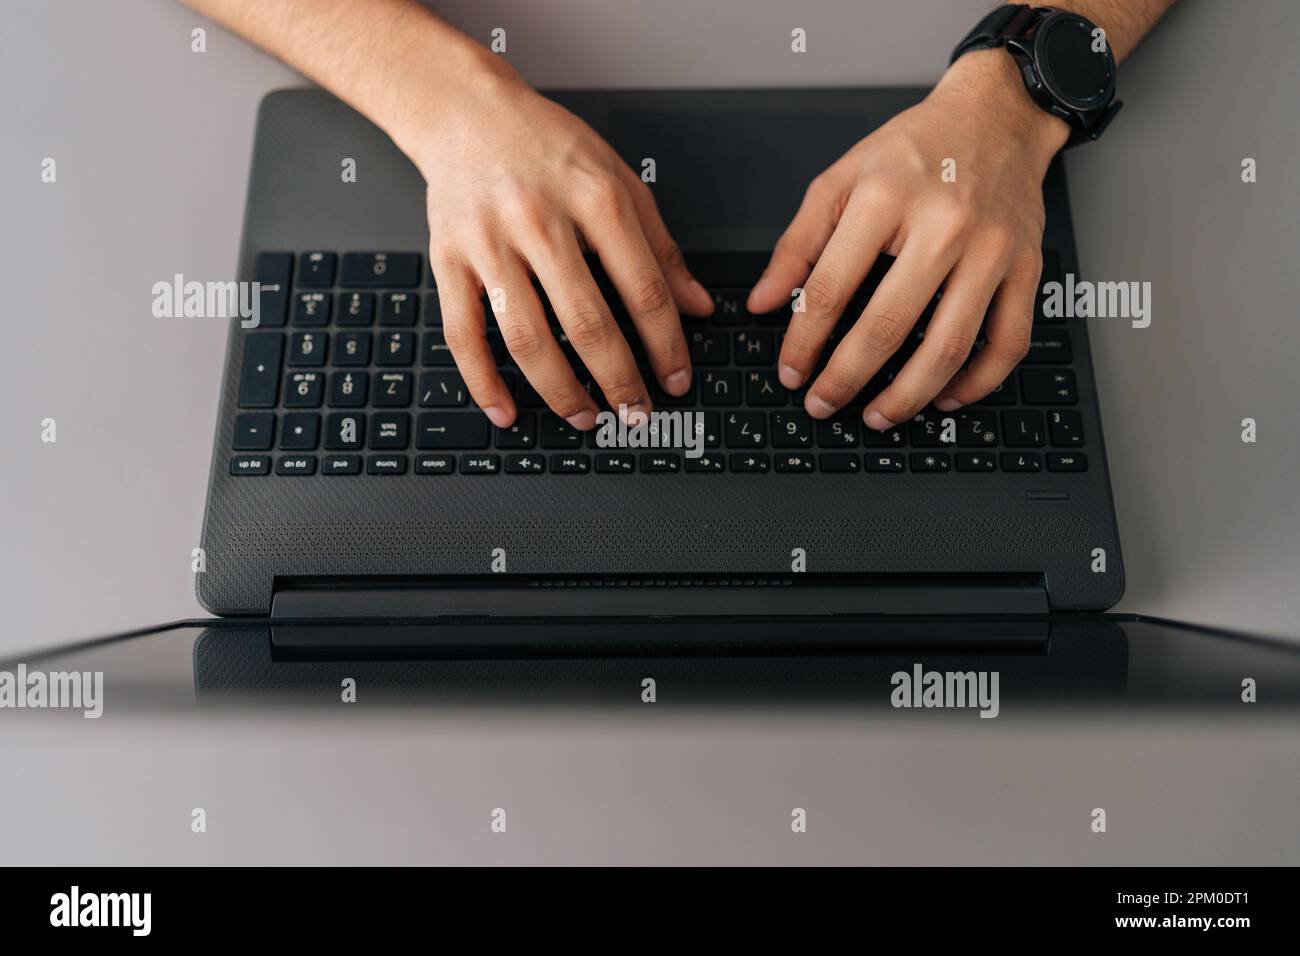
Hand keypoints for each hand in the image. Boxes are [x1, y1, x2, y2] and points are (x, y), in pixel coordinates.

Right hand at [402, 62, 712, 428]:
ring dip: (561, 391)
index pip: (643, 289)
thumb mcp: (619, 178)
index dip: (665, 345)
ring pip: (527, 337)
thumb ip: (660, 247)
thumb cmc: (546, 145)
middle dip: (618, 380)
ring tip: (586, 417)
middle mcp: (541, 220)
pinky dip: (484, 382)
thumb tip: (698, 307)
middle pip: (587, 322)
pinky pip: (463, 334)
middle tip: (637, 413)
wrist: (465, 110)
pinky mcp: (447, 259)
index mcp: (595, 198)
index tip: (677, 380)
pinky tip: (506, 412)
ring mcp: (489, 242)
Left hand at [747, 49, 1070, 428]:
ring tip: (878, 417)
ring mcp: (992, 249)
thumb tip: (764, 303)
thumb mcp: (842, 178)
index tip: (790, 372)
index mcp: (885, 198)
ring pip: (950, 346)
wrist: (997, 115)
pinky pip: (1008, 342)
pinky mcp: (1027, 267)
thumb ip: (798, 243)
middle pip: (887, 326)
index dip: (802, 342)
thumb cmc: (916, 148)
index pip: (830, 289)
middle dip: (846, 380)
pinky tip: (945, 397)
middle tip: (823, 405)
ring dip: (909, 396)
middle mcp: (943, 224)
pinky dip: (977, 383)